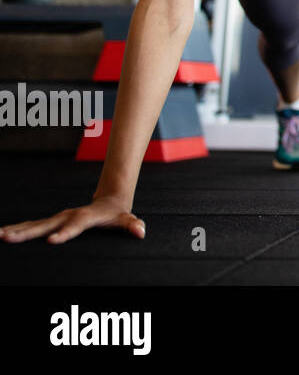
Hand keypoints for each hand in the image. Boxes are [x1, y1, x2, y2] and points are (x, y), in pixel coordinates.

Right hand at [0, 197, 145, 243]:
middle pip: (46, 225)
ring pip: (34, 225)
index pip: (75, 226)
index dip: (65, 233)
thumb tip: (141, 231)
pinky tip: (2, 234)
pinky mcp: (51, 222)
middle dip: (27, 233)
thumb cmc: (117, 214)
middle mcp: (68, 215)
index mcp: (85, 217)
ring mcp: (58, 218)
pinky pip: (32, 226)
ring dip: (16, 230)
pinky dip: (16, 230)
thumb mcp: (126, 219)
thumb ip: (132, 225)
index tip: (53, 241)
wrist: (109, 201)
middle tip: (8, 238)